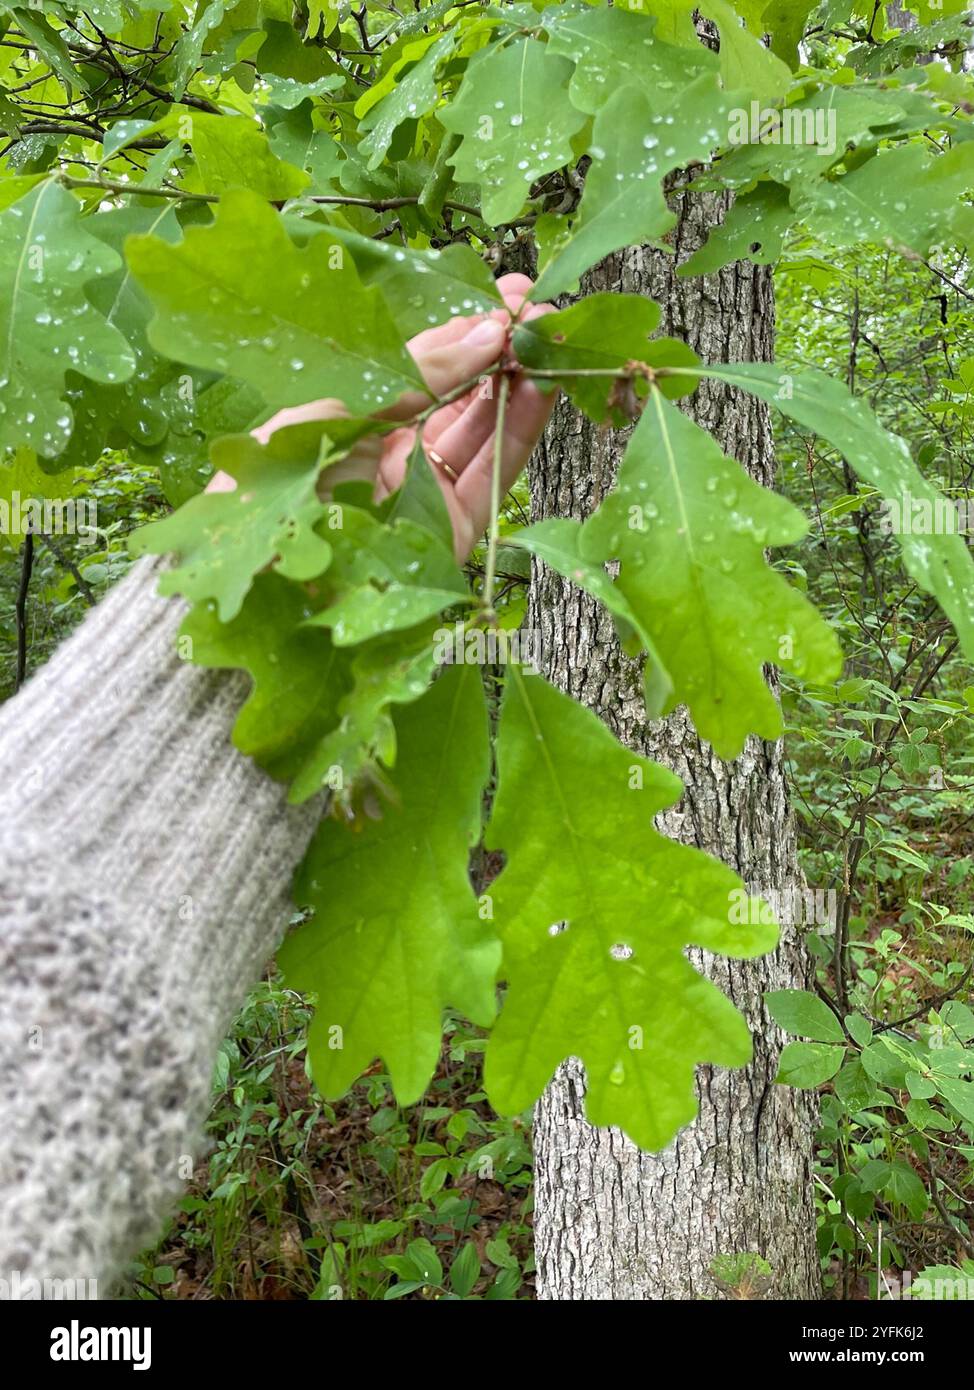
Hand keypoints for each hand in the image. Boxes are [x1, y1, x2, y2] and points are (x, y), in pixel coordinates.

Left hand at [208, 274, 556, 561]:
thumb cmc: (271, 479)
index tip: (509, 295)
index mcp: (355, 419)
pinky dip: (520, 431)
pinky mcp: (451, 533)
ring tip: (547, 342)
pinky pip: (494, 475)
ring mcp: (424, 493)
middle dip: (502, 353)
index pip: (424, 369)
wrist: (260, 575)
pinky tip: (538, 388)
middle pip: (461, 397)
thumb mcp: (337, 403)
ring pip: (484, 432)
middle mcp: (392, 453)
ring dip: (518, 385)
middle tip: (540, 313)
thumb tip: (486, 333)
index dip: (466, 333)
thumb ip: (413, 371)